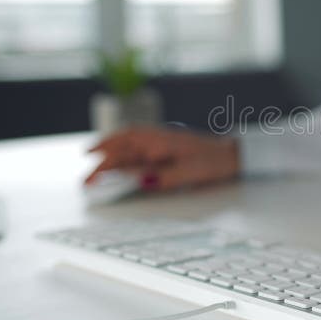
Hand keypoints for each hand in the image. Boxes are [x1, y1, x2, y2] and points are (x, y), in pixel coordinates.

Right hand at [85, 126, 239, 189]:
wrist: (233, 154)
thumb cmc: (214, 161)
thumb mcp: (191, 172)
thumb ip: (165, 176)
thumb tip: (141, 180)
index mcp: (161, 142)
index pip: (126, 147)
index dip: (106, 152)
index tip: (89, 159)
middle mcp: (158, 140)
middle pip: (124, 148)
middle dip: (103, 161)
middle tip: (87, 179)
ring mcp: (161, 143)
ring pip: (129, 146)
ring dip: (111, 153)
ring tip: (94, 162)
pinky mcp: (165, 149)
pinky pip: (139, 148)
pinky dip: (125, 152)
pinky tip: (120, 159)